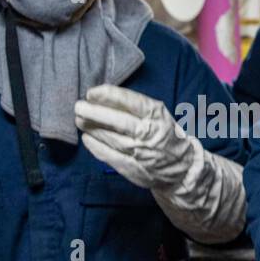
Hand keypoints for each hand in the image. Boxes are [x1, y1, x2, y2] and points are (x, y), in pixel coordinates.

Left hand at [74, 84, 190, 189]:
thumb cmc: (165, 135)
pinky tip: (87, 138)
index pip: (130, 101)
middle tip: (78, 106)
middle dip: (95, 112)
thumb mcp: (158, 115)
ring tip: (80, 120)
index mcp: (156, 116)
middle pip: (118, 121)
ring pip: (110, 138)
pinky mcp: (132, 167)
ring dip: (92, 128)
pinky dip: (95, 146)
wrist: (181, 167)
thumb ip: (135, 107)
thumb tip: (104, 96)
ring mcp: (139, 152)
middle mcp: (148, 133)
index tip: (91, 93)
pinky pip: (109, 155)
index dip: (108, 95)